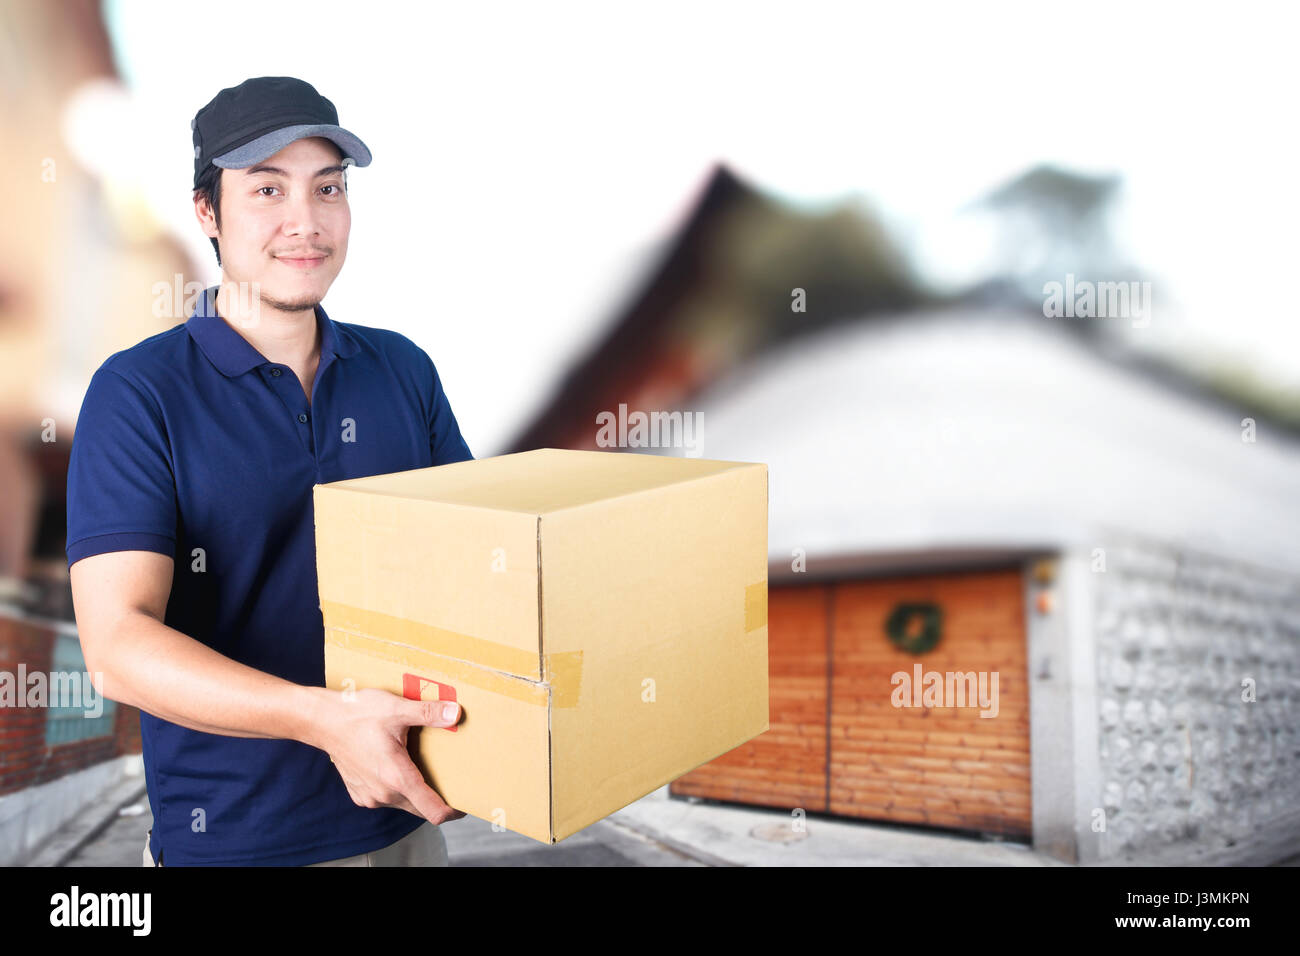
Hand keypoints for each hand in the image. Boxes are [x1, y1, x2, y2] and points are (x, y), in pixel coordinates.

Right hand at [311, 687, 465, 824]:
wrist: (321, 721)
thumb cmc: (357, 714)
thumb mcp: (397, 708)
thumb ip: (428, 713)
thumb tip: (456, 713)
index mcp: (397, 778)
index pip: (434, 812)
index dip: (454, 811)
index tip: (466, 802)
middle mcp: (384, 794)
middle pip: (422, 809)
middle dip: (438, 799)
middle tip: (452, 780)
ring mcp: (371, 797)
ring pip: (405, 803)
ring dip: (417, 792)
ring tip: (427, 769)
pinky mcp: (361, 793)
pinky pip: (388, 799)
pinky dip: (398, 789)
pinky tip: (401, 766)